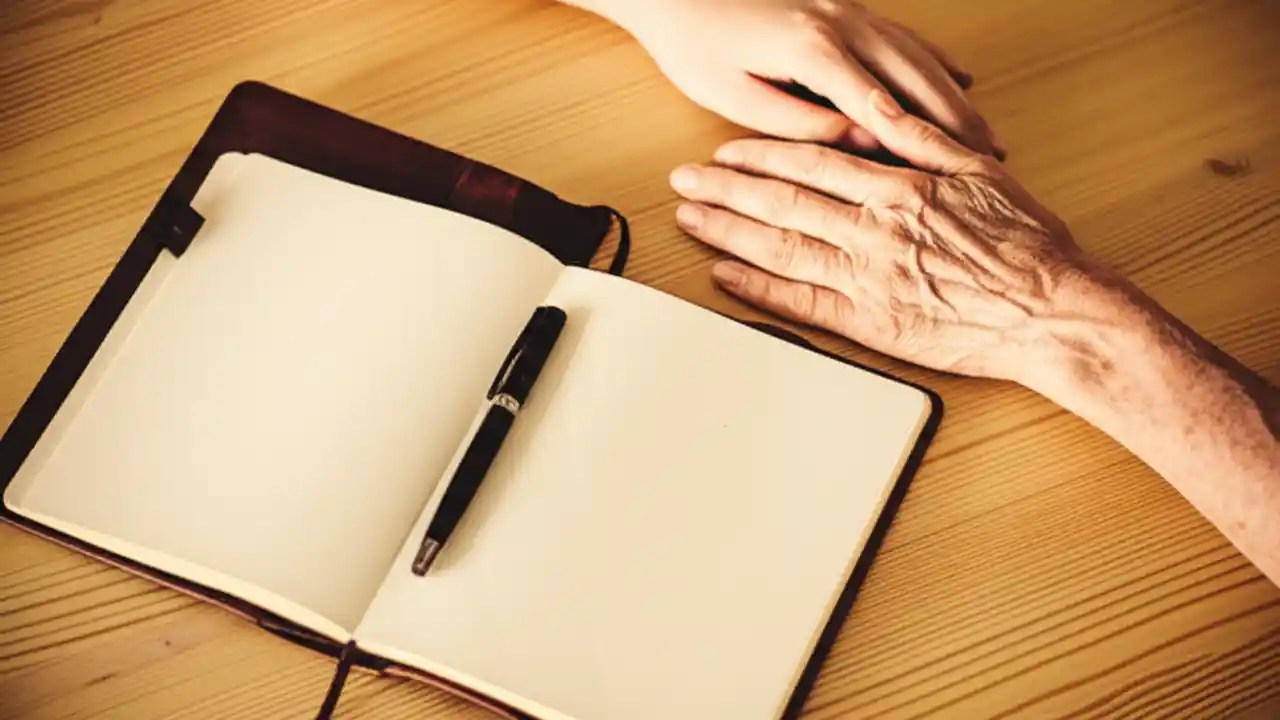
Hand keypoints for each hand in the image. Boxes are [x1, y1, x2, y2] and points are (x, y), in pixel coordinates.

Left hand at [582, 0, 998, 154]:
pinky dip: (938, 61)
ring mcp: (848, 9)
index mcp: (811, 46)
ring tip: (985, 137)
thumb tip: (854, 141)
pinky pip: (906, 35)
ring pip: (918, 55)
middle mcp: (839, 21)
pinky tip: (963, 81)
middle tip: (991, 162)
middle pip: (915, 77)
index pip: (878, 101)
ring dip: (956, 97)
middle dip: (956, 122)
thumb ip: (794, 120)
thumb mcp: (733, 94)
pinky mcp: (846, 7)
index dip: (918, 142)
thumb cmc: (695, 45)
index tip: (951, 176)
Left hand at [669, 88, 1093, 384]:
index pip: (812, 163)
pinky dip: (759, 289)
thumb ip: (925, 140)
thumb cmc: (1028, 245)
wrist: (1054, 311)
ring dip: (728, 232)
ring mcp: (869, 278)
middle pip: (783, 201)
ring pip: (782, 247)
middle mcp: (875, 230)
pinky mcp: (871, 324)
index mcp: (900, 188)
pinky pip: (802, 304)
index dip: (761, 156)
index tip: (725, 151)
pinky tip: (724, 278)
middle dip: (726, 189)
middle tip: (684, 180)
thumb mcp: (981, 173)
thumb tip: (881, 111)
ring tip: (690, 220)